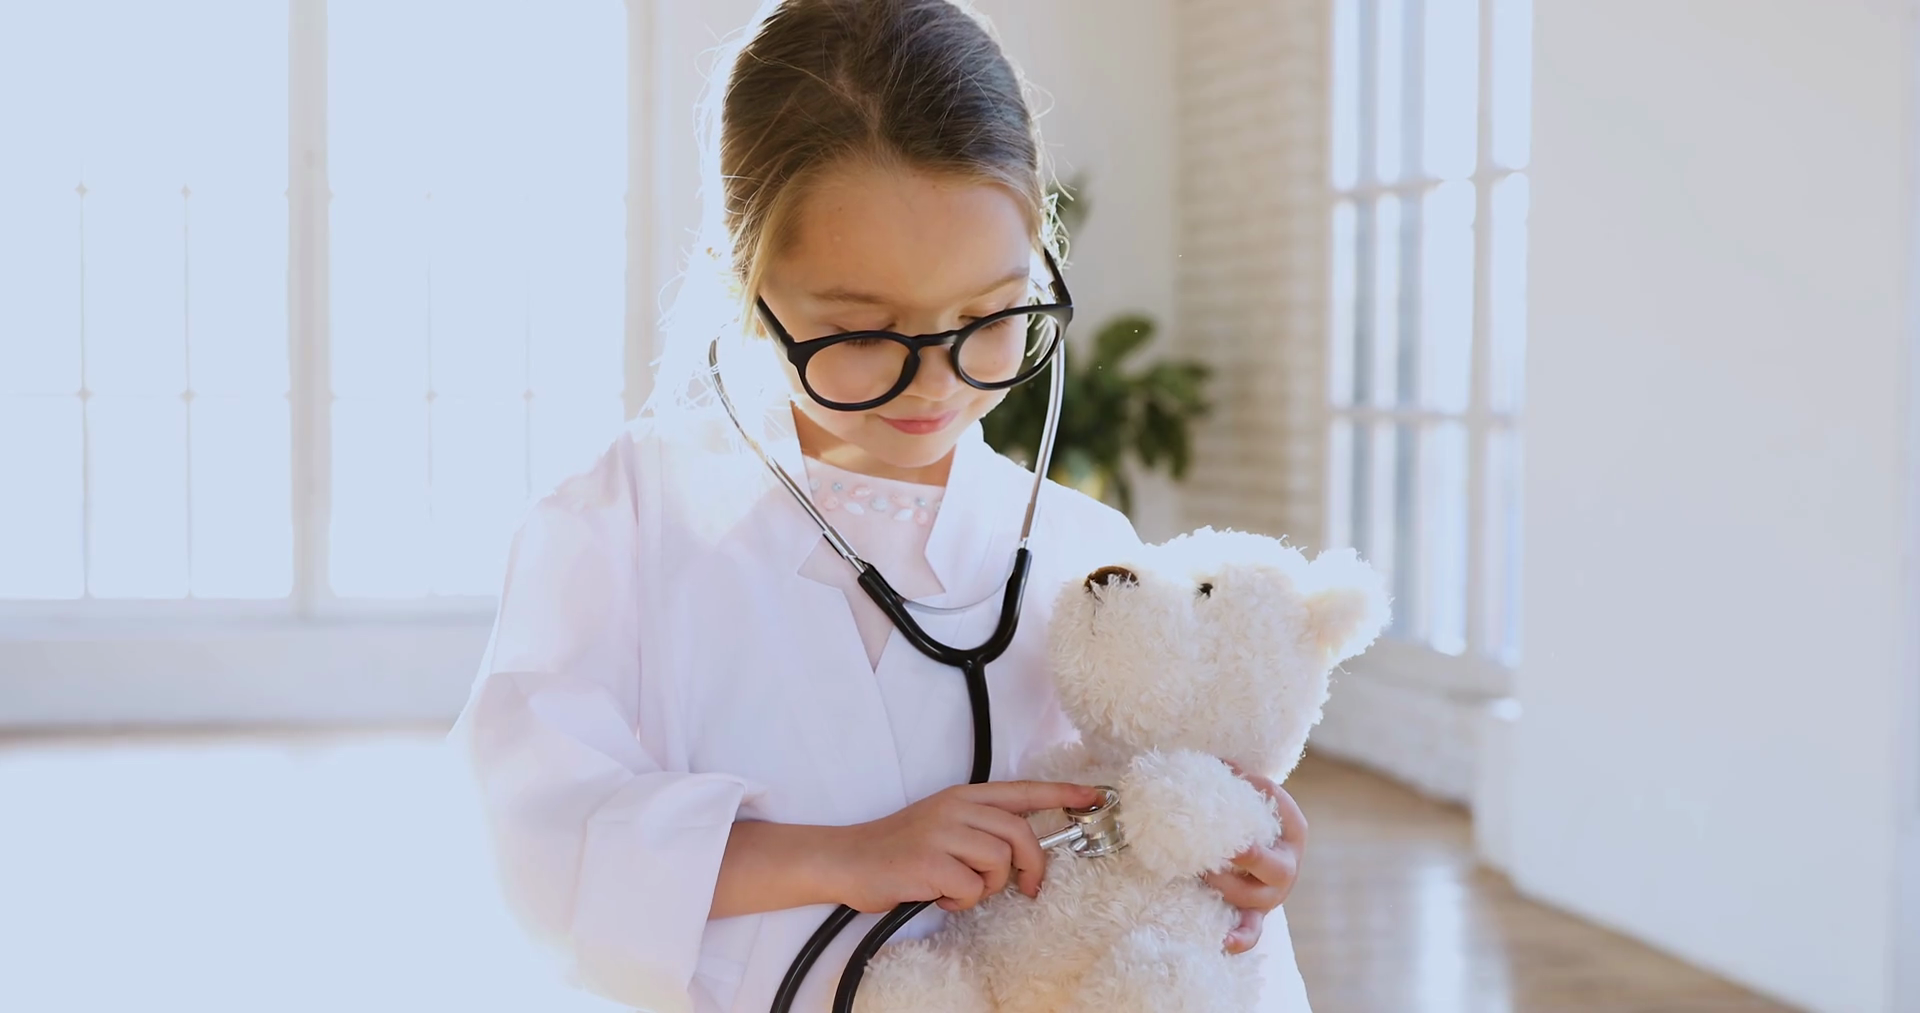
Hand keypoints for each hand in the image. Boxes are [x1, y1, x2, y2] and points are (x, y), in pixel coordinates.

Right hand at [828, 781, 1101, 913]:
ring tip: (958, 887)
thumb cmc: (899, 848)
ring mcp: (942, 832)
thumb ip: (982, 828)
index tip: (1095, 796)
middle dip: (1031, 866)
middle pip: (1021, 834)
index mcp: (964, 796)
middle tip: (1026, 888)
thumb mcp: (944, 824)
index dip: (1063, 793)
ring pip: (999, 863)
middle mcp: (957, 808)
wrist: (849, 859)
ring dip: (985, 887)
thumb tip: (1025, 854)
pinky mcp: (930, 861)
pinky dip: (960, 900)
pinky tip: (938, 894)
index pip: (1024, 790)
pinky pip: (971, 888)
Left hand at [1203, 766, 1307, 954]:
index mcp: (1294, 829)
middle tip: (1225, 848)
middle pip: (1273, 867)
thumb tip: (1213, 760)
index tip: (1235, 783)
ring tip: (1200, 872)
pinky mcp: (1256, 914)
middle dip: (1248, 858)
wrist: (1260, 849)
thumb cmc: (1252, 818)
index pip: (1282, 811)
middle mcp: (1288, 865)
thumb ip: (1235, 777)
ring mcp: (1273, 894)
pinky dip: (1240, 938)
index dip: (1259, 797)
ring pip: (1253, 898)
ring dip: (1226, 886)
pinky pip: (1251, 931)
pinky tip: (1224, 940)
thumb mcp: (1252, 796)